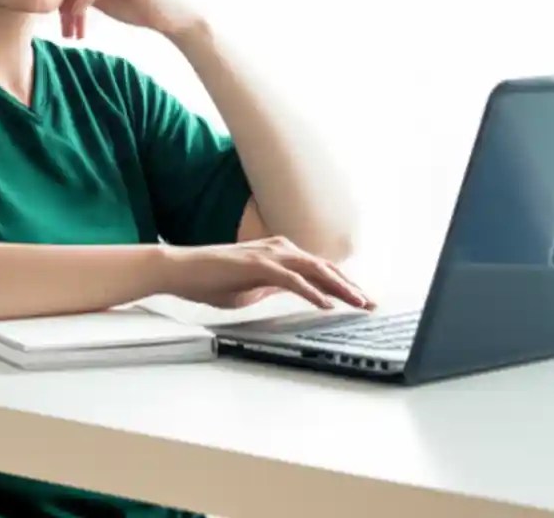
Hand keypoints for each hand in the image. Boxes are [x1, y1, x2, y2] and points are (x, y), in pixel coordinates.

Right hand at [162, 236, 375, 310]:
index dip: (344, 284)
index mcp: (281, 253)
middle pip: (326, 268)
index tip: (361, 300)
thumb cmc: (212, 279)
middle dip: (352, 286)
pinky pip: (293, 281)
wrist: (181, 270)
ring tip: (358, 303)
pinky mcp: (259, 265)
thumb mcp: (253, 287)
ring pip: (316, 270)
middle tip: (371, 303)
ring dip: (340, 288)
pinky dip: (313, 293)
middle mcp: (281, 248)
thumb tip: (296, 293)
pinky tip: (326, 305)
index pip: (320, 269)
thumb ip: (277, 287)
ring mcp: (271, 255)